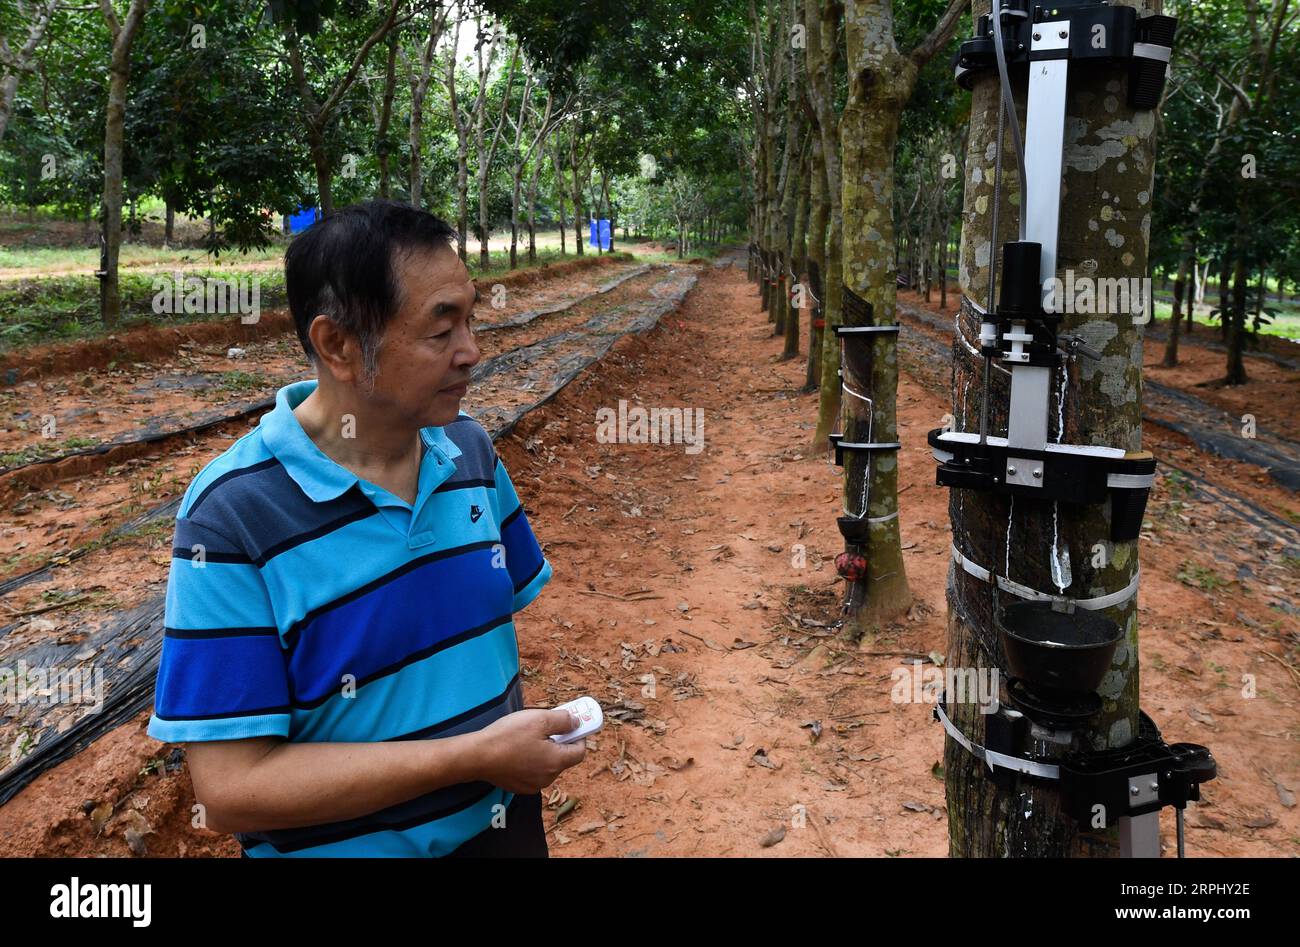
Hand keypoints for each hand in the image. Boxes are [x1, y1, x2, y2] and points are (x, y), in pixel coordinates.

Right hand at [472, 709, 587, 792]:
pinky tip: (517, 749)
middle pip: (563, 758)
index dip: (579, 736)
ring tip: (527, 737)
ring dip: (544, 752)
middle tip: (546, 726)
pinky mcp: (519, 787)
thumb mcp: (540, 719)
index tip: (572, 725)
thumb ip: (563, 720)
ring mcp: (533, 785)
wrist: (478, 756)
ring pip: (547, 765)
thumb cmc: (508, 736)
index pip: (580, 752)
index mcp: (556, 762)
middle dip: (558, 742)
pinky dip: (530, 761)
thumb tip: (576, 723)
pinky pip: (532, 772)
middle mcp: (548, 778)